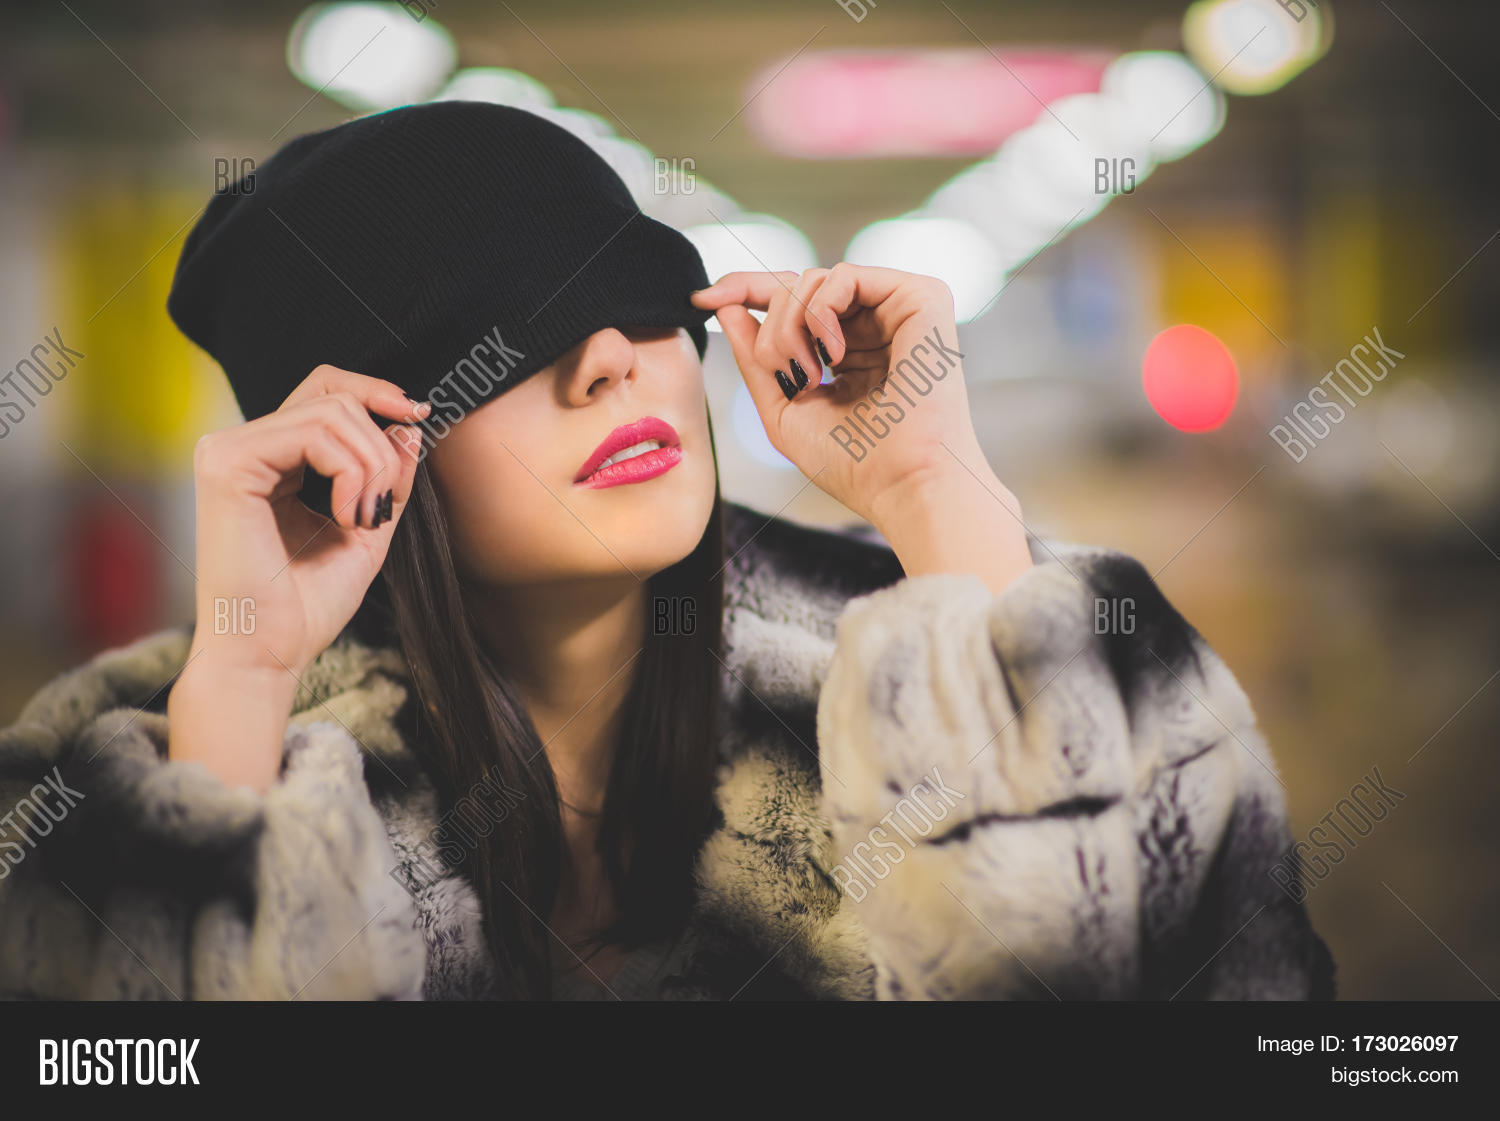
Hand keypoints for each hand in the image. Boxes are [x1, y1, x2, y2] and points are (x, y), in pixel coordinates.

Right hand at [186, 364, 426, 676]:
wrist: (270, 655)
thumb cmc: (307, 606)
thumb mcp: (367, 527)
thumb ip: (387, 476)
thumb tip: (408, 423)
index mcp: (267, 460)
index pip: (325, 393)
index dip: (376, 393)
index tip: (420, 416)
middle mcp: (240, 447)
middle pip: (333, 394)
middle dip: (380, 447)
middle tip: (380, 508)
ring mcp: (226, 450)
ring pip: (331, 412)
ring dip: (371, 467)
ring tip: (362, 520)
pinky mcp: (227, 464)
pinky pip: (315, 433)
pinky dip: (350, 474)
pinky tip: (345, 518)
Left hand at [693, 265, 1031, 592]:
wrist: (902, 484)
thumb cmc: (854, 464)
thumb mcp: (784, 409)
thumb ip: (755, 358)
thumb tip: (726, 307)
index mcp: (849, 350)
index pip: (792, 303)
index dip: (745, 290)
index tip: (701, 300)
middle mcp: (875, 325)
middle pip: (797, 284)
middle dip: (767, 318)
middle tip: (777, 365)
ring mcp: (899, 309)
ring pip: (814, 278)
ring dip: (790, 324)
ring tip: (808, 373)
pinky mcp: (923, 297)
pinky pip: (844, 273)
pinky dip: (821, 311)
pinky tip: (833, 356)